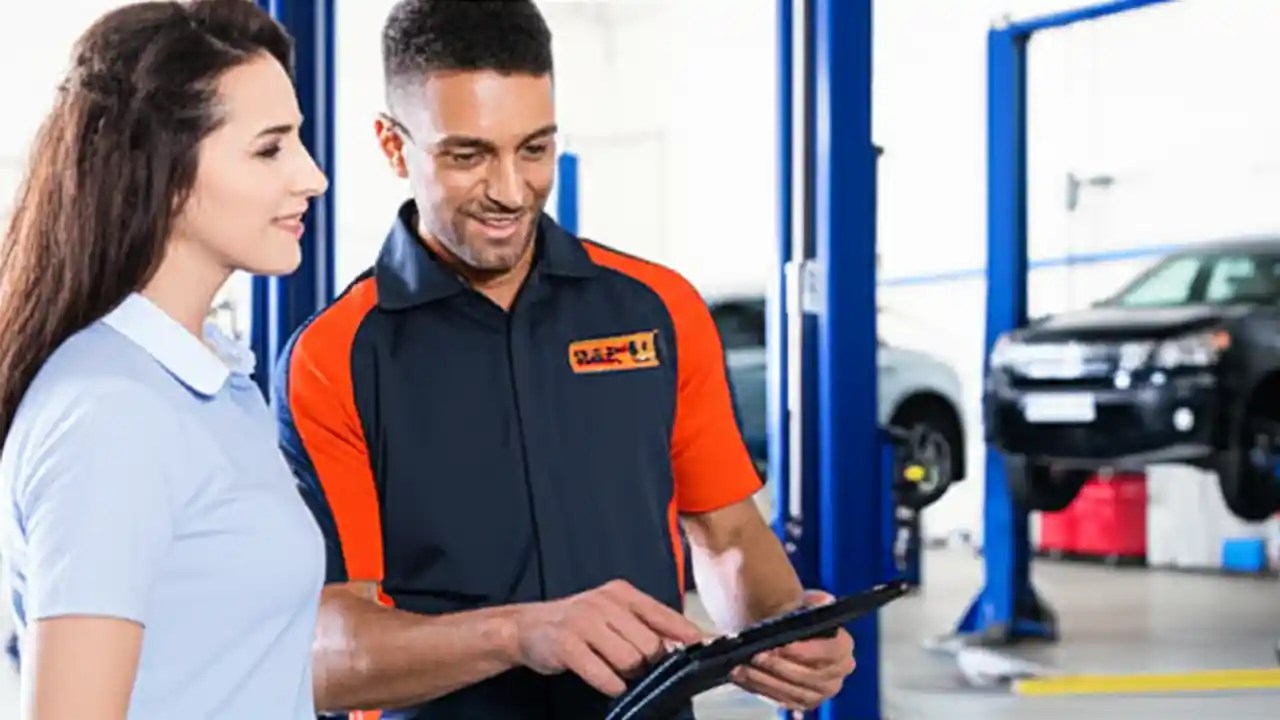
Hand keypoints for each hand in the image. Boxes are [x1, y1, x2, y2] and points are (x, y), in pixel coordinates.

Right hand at [511, 579, 706, 696]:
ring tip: (613, 667)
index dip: (686, 634)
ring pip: (630, 661)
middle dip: (648, 662)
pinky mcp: (567, 645)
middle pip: (649, 645)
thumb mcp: (612, 612)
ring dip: (627, 674)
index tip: (706, 647)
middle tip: (633, 663)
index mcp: (621, 593)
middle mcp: (604, 603)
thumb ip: (647, 623)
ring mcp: (584, 623)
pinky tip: (606, 681)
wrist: (527, 626)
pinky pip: (604, 675)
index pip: (663, 614)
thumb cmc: (578, 623)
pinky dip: (610, 684)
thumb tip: (689, 639)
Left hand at [730, 590, 855, 711]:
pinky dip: (760, 687)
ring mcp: (818, 693)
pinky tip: (743, 676)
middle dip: (781, 666)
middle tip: (758, 655)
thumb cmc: (793, 618)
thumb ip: (813, 601)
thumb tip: (824, 600)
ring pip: (793, 691)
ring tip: (745, 666)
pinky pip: (780, 699)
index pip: (833, 652)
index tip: (784, 644)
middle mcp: (836, 675)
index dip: (808, 651)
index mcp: (842, 649)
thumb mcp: (803, 603)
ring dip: (767, 679)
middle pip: (811, 676)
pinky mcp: (799, 702)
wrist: (778, 633)